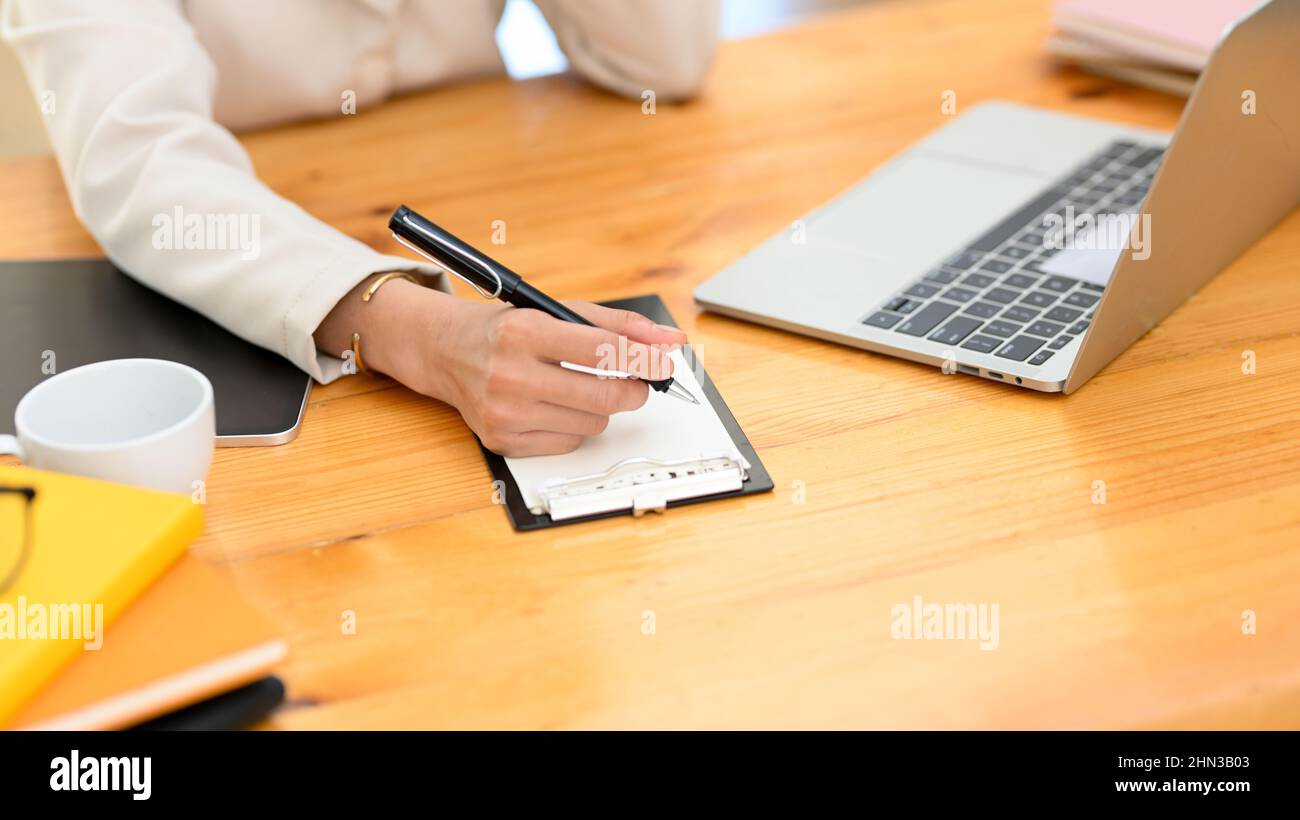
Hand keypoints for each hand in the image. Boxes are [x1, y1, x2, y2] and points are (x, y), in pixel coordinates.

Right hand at [317, 280, 686, 455]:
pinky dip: (574, 426)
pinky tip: (556, 406)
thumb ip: (618, 325)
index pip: (602, 350)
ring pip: (591, 423)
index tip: (663, 364)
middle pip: (602, 395)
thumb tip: (670, 341)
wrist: (446, 351)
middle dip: (632, 391)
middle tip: (636, 384)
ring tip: (580, 388)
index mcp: (526, 330)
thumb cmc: (508, 329)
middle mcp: (511, 372)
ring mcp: (504, 411)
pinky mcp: (501, 439)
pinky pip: (568, 442)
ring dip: (599, 408)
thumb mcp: (558, 312)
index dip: (642, 360)